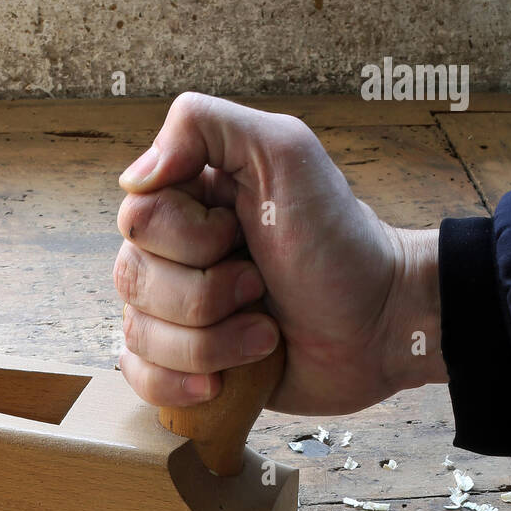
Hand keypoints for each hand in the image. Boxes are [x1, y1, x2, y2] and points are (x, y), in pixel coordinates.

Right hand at [114, 92, 446, 416]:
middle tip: (262, 287)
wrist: (380, 326)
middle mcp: (172, 255)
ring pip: (138, 336)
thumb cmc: (341, 242)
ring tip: (263, 336)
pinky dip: (178, 385)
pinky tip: (221, 382)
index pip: (136, 219)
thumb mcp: (286, 152)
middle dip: (206, 296)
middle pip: (131, 280)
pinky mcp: (188, 368)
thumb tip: (132, 178)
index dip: (188, 239)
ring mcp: (177, 315)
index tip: (241, 234)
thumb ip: (204, 126)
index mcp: (188, 200)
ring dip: (210, 345)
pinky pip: (140, 380)